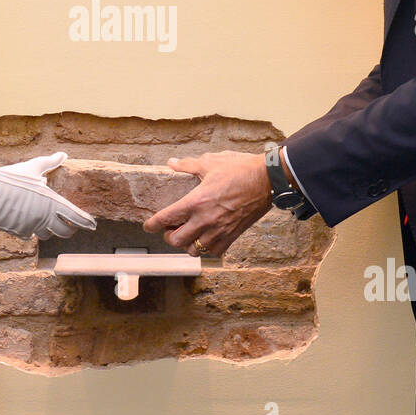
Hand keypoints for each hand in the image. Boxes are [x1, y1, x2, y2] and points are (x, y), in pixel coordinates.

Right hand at [0, 151, 96, 238]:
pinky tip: (26, 221)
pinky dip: (30, 229)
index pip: (76, 217)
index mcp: (52, 202)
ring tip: (47, 222)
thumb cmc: (9, 178)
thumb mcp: (32, 167)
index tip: (93, 226)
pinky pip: (29, 234)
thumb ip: (49, 162)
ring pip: (47, 235)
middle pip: (65, 232)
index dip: (86, 222)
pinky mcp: (19, 232)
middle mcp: (45, 217)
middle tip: (71, 226)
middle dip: (69, 229)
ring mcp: (32, 227)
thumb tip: (63, 154)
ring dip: (49, 230)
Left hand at [142, 150, 271, 256]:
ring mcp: (220, 230)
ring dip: (187, 244)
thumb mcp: (211, 162)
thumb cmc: (240, 169)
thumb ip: (188, 165)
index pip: (166, 218)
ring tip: (188, 234)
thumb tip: (172, 163)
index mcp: (196, 201)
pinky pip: (214, 252)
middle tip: (171, 228)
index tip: (147, 226)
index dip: (152, 224)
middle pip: (176, 240)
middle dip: (169, 236)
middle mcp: (205, 220)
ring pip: (194, 250)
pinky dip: (206, 249)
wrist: (268, 180)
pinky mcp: (233, 235)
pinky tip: (206, 238)